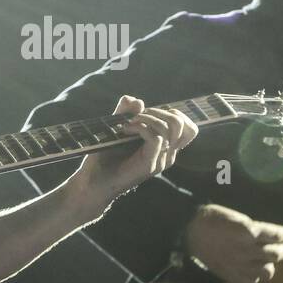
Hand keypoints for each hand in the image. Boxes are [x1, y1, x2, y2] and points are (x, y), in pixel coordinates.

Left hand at [67, 95, 197, 208]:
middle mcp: (166, 154)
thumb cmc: (104, 157)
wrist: (93, 182)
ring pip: (168, 129)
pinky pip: (155, 138)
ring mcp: (160, 161)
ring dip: (147, 118)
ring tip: (129, 123)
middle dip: (159, 112)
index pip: (189, 128)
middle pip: (182, 125)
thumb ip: (126, 112)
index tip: (149, 114)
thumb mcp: (115, 128)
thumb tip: (137, 100)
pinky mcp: (149, 165)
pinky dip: (139, 127)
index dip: (174, 114)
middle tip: (137, 117)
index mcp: (165, 146)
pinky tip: (125, 130)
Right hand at [183, 204, 282, 282]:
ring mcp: (240, 265)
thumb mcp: (237, 216)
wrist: (189, 232)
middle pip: (277, 254)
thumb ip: (254, 227)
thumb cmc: (213, 218)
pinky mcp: (232, 276)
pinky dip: (256, 276)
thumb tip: (269, 234)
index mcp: (249, 231)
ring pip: (268, 271)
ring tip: (266, 259)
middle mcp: (247, 250)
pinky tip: (252, 269)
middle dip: (282, 249)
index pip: (277, 235)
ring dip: (270, 264)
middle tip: (280, 246)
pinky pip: (253, 282)